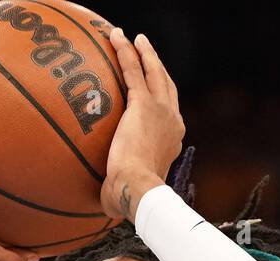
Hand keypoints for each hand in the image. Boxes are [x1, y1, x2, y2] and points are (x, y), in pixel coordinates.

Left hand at [100, 29, 184, 221]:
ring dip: (144, 52)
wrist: (140, 190)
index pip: (169, 111)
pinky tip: (116, 37)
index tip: (152, 91)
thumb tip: (105, 204)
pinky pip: (133, 70)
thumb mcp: (129, 191)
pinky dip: (126, 51)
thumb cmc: (133, 198)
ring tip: (134, 39)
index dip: (162, 98)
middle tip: (147, 52)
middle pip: (166, 85)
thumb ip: (120, 188)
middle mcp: (173, 121)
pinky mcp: (143, 104)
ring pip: (153, 72)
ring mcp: (160, 110)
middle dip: (157, 67)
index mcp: (173, 139)